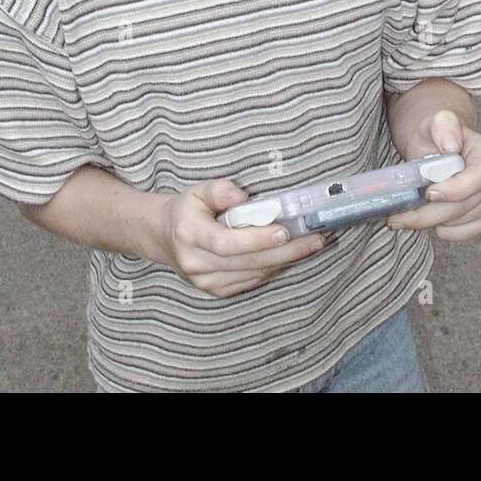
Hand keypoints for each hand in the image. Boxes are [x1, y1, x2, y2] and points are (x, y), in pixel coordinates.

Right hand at [156, 179, 326, 297]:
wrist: (165, 237)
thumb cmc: (188, 210)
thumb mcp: (199, 190)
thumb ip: (221, 189)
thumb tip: (245, 196)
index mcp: (188, 234)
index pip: (226, 243)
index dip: (257, 239)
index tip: (284, 231)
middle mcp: (195, 263)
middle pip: (248, 262)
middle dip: (286, 251)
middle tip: (315, 238)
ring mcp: (206, 282)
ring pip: (254, 273)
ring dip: (286, 259)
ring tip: (311, 243)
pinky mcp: (217, 291)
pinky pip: (252, 280)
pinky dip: (273, 267)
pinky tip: (288, 254)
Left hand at [386, 110, 480, 240]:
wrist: (441, 145)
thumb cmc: (436, 135)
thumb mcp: (434, 122)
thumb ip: (443, 126)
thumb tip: (450, 146)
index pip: (478, 177)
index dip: (454, 189)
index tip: (428, 193)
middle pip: (465, 204)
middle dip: (429, 213)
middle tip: (397, 217)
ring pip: (462, 220)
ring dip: (432, 222)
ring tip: (408, 214)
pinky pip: (468, 231)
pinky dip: (448, 230)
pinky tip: (433, 221)